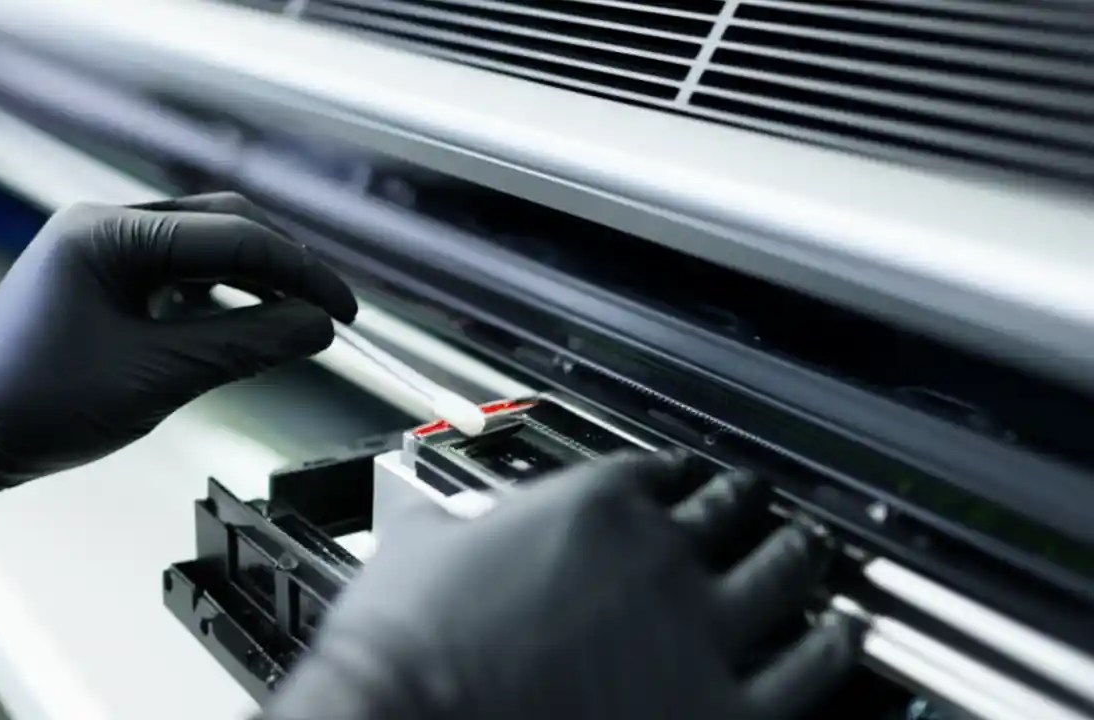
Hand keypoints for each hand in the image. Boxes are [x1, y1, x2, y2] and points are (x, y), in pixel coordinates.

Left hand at [0, 192, 354, 531]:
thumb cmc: (40, 404)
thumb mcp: (159, 377)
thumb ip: (246, 345)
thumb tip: (316, 327)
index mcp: (108, 234)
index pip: (233, 236)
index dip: (300, 273)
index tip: (343, 309)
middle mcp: (106, 226)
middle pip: (225, 224)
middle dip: (285, 266)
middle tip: (330, 311)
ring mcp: (105, 248)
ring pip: (207, 245)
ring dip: (258, 278)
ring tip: (300, 318)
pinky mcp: (108, 276)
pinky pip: (183, 269)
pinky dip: (225, 292)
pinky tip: (250, 320)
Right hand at [266, 451, 859, 719]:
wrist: (410, 719)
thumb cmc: (408, 647)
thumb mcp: (417, 546)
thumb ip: (445, 517)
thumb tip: (428, 506)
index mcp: (592, 506)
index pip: (655, 469)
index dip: (675, 474)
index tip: (684, 479)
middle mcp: (658, 555)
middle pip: (732, 511)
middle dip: (750, 504)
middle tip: (761, 502)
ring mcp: (699, 631)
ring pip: (783, 576)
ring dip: (803, 560)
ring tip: (813, 556)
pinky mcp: (723, 710)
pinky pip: (805, 671)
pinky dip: (830, 649)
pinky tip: (841, 639)